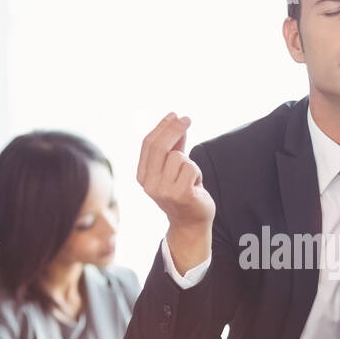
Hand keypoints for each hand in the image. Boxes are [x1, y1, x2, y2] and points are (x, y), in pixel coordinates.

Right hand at [137, 112, 214, 270]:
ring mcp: (163, 190)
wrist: (192, 223)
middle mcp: (149, 184)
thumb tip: (177, 120)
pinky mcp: (180, 194)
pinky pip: (190, 168)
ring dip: (189, 163)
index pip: (148, 144)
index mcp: (143, 176)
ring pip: (178, 157)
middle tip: (187, 119)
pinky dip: (196, 173)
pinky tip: (195, 185)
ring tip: (191, 178)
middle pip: (159, 146)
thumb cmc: (184, 192)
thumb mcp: (174, 168)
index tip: (175, 115)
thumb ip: (173, 146)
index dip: (162, 127)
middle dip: (174, 128)